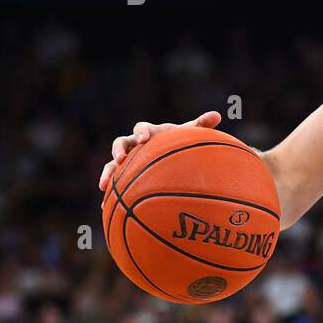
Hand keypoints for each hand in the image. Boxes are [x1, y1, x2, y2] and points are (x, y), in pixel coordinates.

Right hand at [98, 111, 220, 191]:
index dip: (141, 132)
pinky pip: (114, 185)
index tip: (144, 139)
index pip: (141, 128)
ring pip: (112, 165)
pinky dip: (109, 195)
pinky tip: (105, 208)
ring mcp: (127, 161)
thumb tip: (218, 115)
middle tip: (120, 158)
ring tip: (104, 186)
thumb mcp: (189, 135)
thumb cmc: (179, 143)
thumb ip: (201, 125)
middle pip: (121, 143)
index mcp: (149, 133)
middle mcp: (134, 145)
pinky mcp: (124, 176)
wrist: (168, 156)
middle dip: (118, 150)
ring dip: (107, 173)